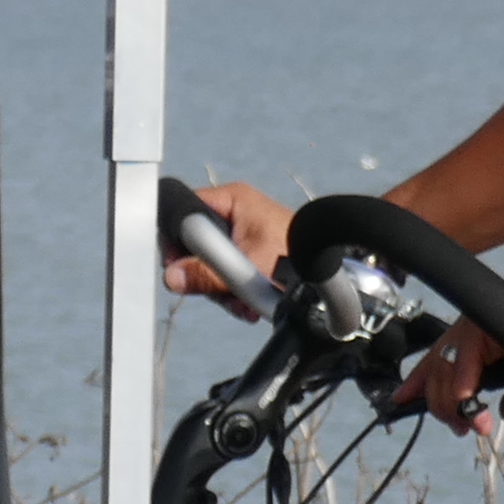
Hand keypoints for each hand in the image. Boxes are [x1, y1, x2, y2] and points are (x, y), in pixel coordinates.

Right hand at [161, 177, 295, 304]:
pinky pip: (227, 273)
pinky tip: (248, 303)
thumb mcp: (245, 269)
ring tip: (241, 300)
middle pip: (195, 243)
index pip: (184, 209)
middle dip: (204, 274)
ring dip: (221, 289)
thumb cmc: (296, 262)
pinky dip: (234, 292)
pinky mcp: (250, 255)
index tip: (177, 265)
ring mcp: (243, 235)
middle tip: (217, 290)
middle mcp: (236, 213)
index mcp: (233, 199)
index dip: (176, 239)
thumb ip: (205, 273)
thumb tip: (172, 276)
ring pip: (210, 263)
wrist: (331, 282)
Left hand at [395, 280, 503, 435]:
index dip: (423, 383)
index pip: (447, 362)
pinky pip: (469, 343)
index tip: (402, 402)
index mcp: (496, 343)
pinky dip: (462, 373)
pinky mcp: (501, 311)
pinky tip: (465, 396)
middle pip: (440, 363)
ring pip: (448, 354)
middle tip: (458, 427)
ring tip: (462, 419)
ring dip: (449, 393)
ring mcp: (491, 318)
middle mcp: (486, 328)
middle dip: (440, 401)